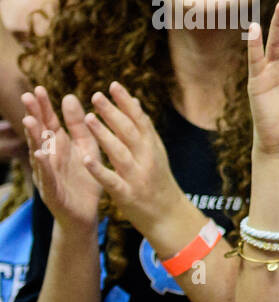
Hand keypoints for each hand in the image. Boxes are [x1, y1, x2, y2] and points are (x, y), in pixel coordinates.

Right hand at [21, 87, 103, 229]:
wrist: (86, 215)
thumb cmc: (84, 180)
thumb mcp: (85, 148)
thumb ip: (79, 126)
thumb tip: (70, 96)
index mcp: (59, 147)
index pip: (48, 123)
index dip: (43, 107)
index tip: (38, 88)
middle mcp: (49, 158)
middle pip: (40, 134)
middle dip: (34, 115)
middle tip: (27, 96)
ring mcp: (48, 175)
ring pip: (39, 153)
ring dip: (33, 138)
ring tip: (29, 121)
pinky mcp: (52, 192)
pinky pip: (47, 177)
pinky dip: (43, 166)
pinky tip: (40, 154)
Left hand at [73, 82, 190, 239]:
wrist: (169, 216)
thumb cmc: (159, 182)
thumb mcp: (156, 153)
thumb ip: (143, 129)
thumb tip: (134, 101)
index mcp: (153, 148)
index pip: (140, 120)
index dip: (126, 103)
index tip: (113, 85)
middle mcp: (147, 159)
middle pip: (129, 132)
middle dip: (113, 113)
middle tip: (96, 96)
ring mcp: (137, 177)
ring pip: (120, 152)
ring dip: (104, 135)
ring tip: (88, 119)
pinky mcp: (127, 194)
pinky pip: (111, 180)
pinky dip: (99, 169)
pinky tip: (85, 159)